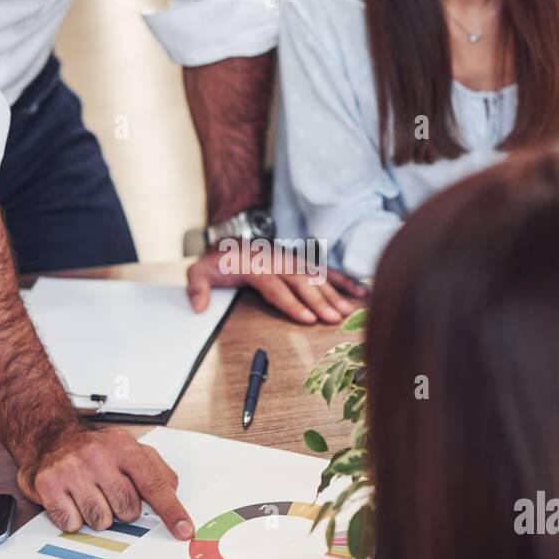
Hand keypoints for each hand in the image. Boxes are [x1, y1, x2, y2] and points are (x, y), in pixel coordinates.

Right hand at [19, 426, 193, 539]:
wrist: (52, 436)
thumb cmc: (97, 450)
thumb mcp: (131, 449)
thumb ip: (157, 472)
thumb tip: (173, 495)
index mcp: (124, 447)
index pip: (154, 484)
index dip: (171, 511)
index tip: (184, 530)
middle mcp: (98, 456)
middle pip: (127, 509)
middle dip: (123, 510)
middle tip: (111, 493)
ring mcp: (72, 470)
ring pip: (100, 520)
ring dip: (98, 516)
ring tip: (91, 495)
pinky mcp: (49, 485)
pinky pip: (72, 524)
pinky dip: (75, 519)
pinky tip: (73, 500)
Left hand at [186, 249, 368, 323]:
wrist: (231, 240)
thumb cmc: (219, 260)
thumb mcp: (200, 270)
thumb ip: (198, 287)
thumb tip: (199, 307)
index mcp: (256, 265)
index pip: (277, 287)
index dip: (293, 303)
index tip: (308, 318)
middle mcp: (279, 261)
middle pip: (302, 283)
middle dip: (320, 301)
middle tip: (334, 319)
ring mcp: (293, 260)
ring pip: (317, 277)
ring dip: (334, 293)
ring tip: (348, 311)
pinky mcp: (302, 262)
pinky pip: (326, 271)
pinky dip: (344, 281)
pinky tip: (361, 292)